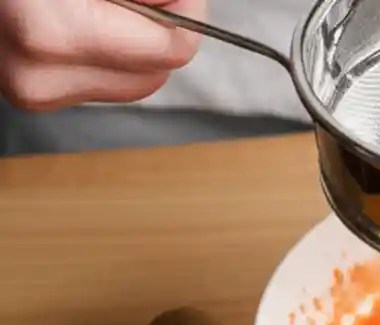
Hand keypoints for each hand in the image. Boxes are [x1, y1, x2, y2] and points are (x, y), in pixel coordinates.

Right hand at [0, 0, 204, 110]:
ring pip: (133, 84)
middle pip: (157, 73)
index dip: (185, 11)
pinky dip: (106, 53)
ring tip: (102, 4)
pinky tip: (80, 18)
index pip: (170, 50)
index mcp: (49, 32)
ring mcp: (30, 91)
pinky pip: (100, 82)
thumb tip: (182, 4)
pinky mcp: (30, 96)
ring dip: (134, 43)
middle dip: (160, 30)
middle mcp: (37, 76)